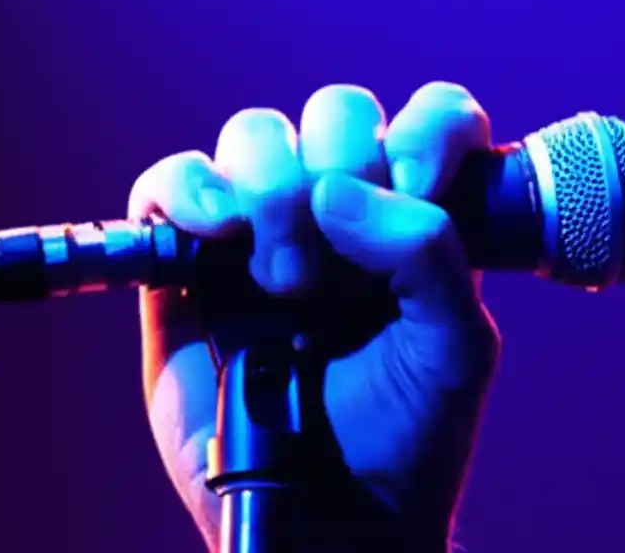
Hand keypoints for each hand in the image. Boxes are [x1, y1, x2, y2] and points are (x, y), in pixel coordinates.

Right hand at [128, 83, 500, 551]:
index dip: (426, 131)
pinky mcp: (186, 263)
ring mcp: (263, 231)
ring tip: (286, 280)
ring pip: (255, 135)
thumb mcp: (454, 348)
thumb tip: (338, 189)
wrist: (336, 514)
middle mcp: (343, 210)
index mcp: (419, 217)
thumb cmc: (408, 431)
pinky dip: (187, 189)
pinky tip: (216, 232)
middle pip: (336, 112)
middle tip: (345, 257)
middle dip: (340, 159)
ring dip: (271, 186)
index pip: (431, 118)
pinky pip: (171, 184)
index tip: (420, 186)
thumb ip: (428, 256)